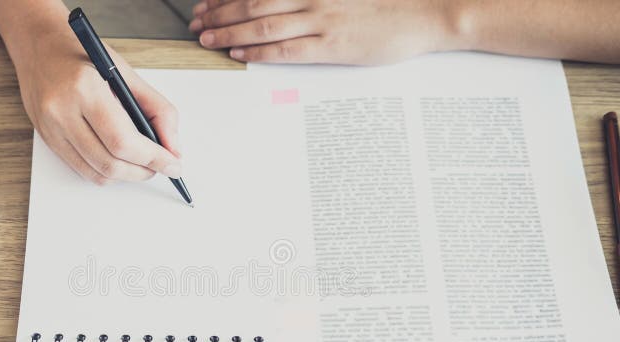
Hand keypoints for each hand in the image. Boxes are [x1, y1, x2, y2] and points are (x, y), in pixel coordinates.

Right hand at [12, 22, 181, 183]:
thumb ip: (157, 110)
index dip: (153, 159)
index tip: (173, 166)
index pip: (123, 141)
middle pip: (110, 163)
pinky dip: (108, 172)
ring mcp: (51, 129)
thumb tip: (173, 149)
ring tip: (144, 165)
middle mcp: (62, 112)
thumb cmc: (83, 55)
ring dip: (127, 176)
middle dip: (143, 171)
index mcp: (84, 89)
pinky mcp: (47, 140)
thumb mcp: (127, 73)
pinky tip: (121, 161)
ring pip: (97, 173)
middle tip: (162, 166)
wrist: (39, 46)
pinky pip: (82, 170)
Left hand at [189, 0, 458, 64]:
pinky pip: (286, 50)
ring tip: (208, 39)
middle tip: (198, 23)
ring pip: (262, 26)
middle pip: (253, 4)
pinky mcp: (331, 47)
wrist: (425, 12)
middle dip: (219, 13)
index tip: (206, 3)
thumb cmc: (386, 2)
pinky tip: (239, 55)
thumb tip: (278, 1)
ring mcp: (321, 20)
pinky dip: (258, 52)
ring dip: (229, 33)